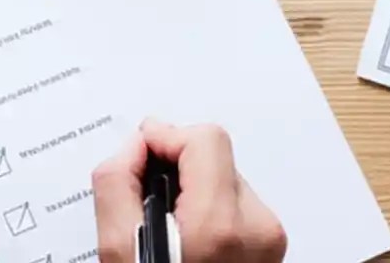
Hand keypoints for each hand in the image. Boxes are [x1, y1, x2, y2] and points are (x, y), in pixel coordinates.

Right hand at [93, 121, 286, 262]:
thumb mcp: (119, 251)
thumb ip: (118, 183)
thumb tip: (135, 145)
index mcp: (218, 225)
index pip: (204, 139)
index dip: (166, 138)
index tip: (143, 154)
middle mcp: (256, 228)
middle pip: (214, 156)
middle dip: (177, 170)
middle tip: (150, 206)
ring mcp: (269, 239)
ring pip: (225, 179)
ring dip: (194, 192)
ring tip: (172, 233)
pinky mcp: (271, 247)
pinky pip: (236, 205)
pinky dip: (210, 211)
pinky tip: (191, 242)